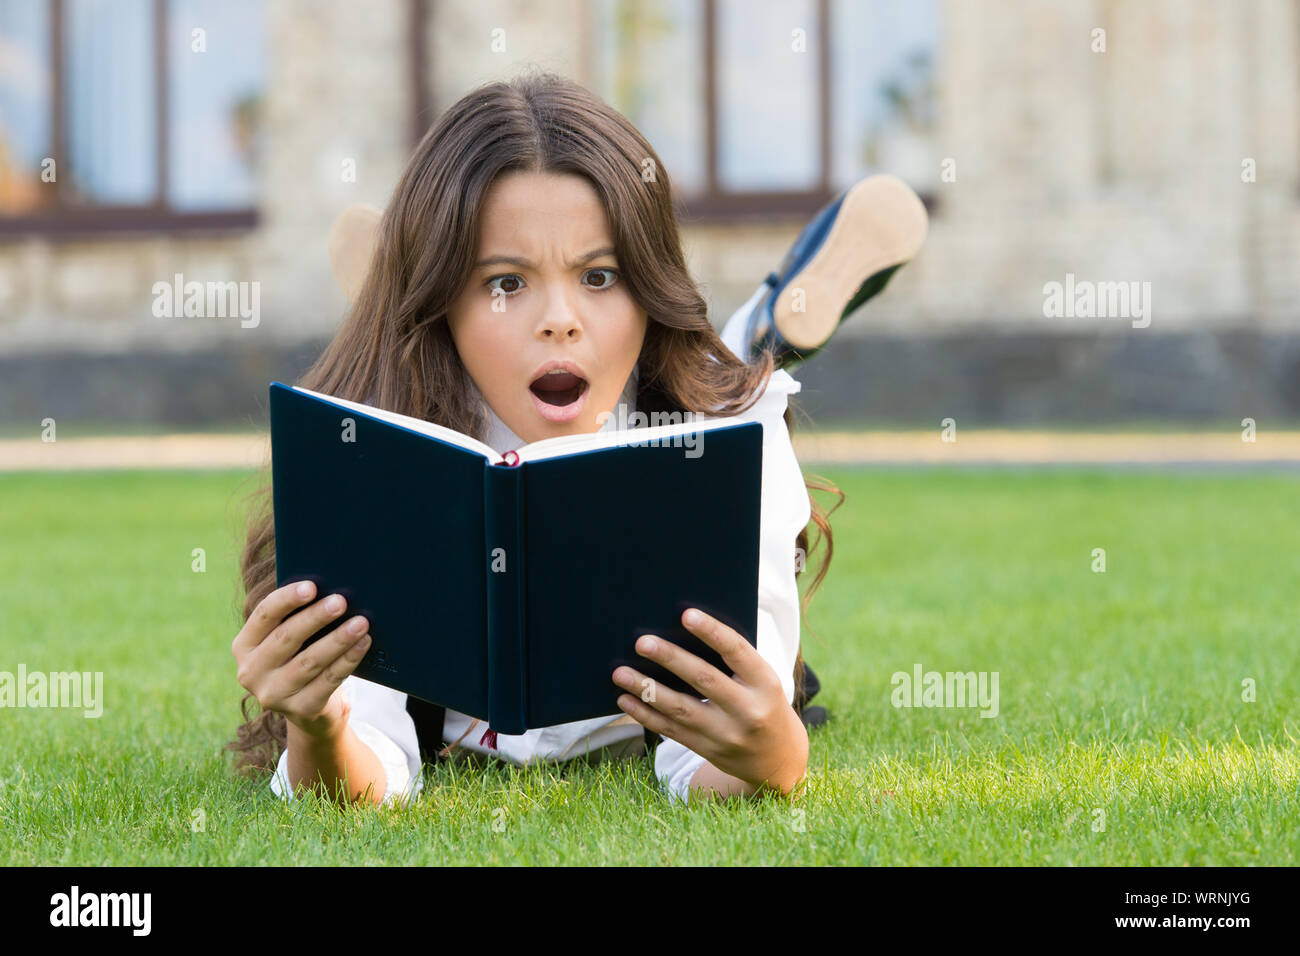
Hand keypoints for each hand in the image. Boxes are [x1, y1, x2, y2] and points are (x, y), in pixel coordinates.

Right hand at [232, 580, 371, 739]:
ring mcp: (273, 694)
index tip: (311, 586)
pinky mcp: (300, 710)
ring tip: (360, 622)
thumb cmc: (301, 658)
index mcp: (245, 645)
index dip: (287, 599)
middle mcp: (251, 672)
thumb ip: (297, 616)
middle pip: (286, 637)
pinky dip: (348, 659)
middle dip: (316, 617)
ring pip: (310, 661)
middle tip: (341, 601)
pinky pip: (328, 680)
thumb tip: (330, 589)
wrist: (310, 709)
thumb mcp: (292, 639)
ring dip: (338, 639)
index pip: (264, 615)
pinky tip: (363, 643)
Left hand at [611, 607, 807, 795]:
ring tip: (620, 673)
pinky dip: (645, 715)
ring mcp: (726, 734)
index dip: (712, 632)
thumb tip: (680, 631)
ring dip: (647, 689)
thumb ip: (733, 661)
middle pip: (704, 680)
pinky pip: (671, 731)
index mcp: (766, 683)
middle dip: (670, 658)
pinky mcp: (708, 750)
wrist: (778, 759)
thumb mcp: (762, 681)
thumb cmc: (763, 702)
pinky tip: (626, 699)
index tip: (686, 614)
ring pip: (680, 709)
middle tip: (642, 642)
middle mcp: (748, 710)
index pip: (737, 652)